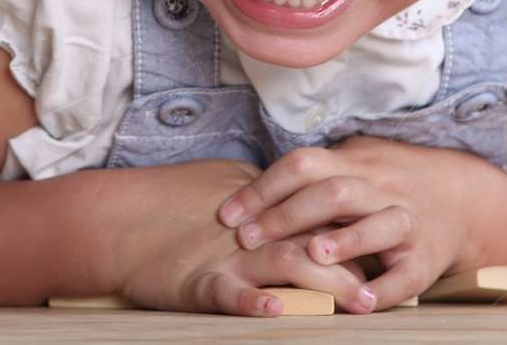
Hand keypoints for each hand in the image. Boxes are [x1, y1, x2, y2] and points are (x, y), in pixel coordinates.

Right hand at [114, 159, 378, 316]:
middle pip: (317, 242)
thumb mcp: (223, 198)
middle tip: (392, 283)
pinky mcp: (200, 282)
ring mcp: (229, 258)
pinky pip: (232, 293)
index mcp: (263, 217)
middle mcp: (253, 235)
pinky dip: (255, 301)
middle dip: (358, 264)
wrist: (114, 222)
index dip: (356, 238)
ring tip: (357, 301)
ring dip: (325, 283)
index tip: (391, 254)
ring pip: (287, 265)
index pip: (320, 223)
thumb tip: (293, 207)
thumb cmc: (167, 214)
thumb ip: (262, 207)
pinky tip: (277, 309)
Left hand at [215, 137, 499, 309]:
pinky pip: (409, 275)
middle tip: (247, 239)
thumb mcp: (355, 161)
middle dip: (288, 214)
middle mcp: (382, 188)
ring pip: (380, 223)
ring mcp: (408, 222)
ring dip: (346, 239)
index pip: (303, 165)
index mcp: (356, 163)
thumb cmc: (389, 182)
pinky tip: (359, 302)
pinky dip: (385, 289)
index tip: (227, 215)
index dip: (263, 188)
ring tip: (311, 254)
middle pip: (335, 191)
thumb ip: (315, 169)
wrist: (464, 198)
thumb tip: (256, 184)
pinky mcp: (428, 259)